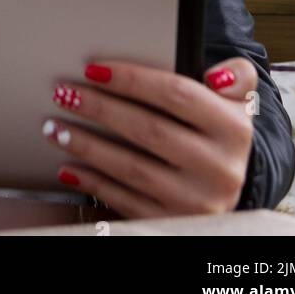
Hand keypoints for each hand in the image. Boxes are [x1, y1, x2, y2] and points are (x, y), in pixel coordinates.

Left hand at [41, 57, 256, 218]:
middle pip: (148, 130)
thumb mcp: (238, 104)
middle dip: (100, 109)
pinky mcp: (174, 224)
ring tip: (56, 127)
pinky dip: (93, 183)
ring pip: (132, 169)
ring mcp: (196, 202)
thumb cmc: (219, 134)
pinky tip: (69, 168)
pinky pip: (126, 202)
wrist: (231, 191)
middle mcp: (220, 169)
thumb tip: (216, 75)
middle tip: (65, 93)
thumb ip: (237, 77)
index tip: (93, 69)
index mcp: (234, 130)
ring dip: (87, 146)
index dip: (132, 79)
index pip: (176, 94)